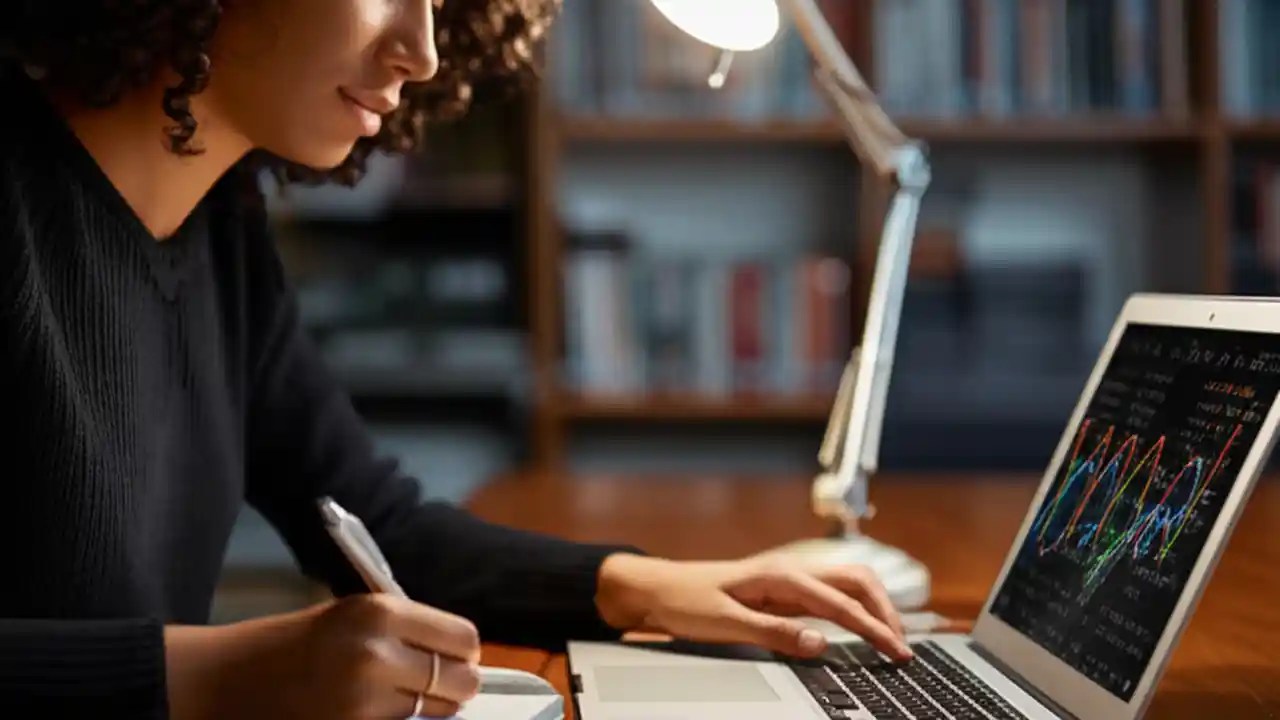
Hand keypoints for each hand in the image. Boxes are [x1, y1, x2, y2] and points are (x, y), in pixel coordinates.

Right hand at [166, 594, 481, 719]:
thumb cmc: (287, 645)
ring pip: (438, 714)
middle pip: (461, 681)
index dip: (463, 652)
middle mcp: (378, 655)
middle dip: (454, 685)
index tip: (454, 658)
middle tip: (437, 686)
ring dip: (431, 710)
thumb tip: (458, 654)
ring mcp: (365, 701)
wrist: (224, 681)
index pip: (463, 638)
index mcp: (380, 613)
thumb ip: (404, 630)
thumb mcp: (351, 618)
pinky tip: (380, 713)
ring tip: (403, 700)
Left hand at [596, 554, 912, 661]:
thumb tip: (821, 644)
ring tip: (892, 636)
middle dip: (886, 611)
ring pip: (848, 582)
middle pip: (857, 580)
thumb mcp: (725, 624)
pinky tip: (862, 622)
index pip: (841, 603)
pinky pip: (830, 592)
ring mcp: (788, 578)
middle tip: (902, 647)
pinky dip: (856, 605)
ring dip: (874, 605)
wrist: (656, 588)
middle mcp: (790, 571)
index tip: (896, 650)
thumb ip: (775, 634)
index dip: (874, 628)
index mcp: (780, 577)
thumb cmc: (684, 602)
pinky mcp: (782, 589)